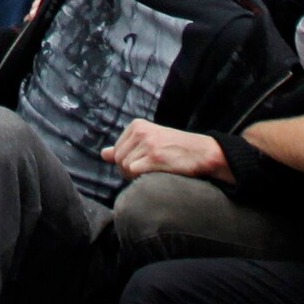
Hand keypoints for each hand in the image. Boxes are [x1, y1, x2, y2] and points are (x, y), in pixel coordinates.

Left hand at [101, 119, 226, 180]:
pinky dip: (140, 177)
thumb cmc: (175, 148)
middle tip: (145, 172)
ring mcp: (148, 143)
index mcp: (137, 125)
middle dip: (127, 171)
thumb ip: (125, 147)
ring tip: (151, 173)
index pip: (116, 150)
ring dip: (134, 176)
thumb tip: (103, 154)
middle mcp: (140, 131)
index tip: (141, 164)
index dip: (125, 163)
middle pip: (118, 159)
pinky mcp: (155, 156)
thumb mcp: (148, 141)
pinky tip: (154, 174)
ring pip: (125, 167)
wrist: (201, 152)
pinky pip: (133, 171)